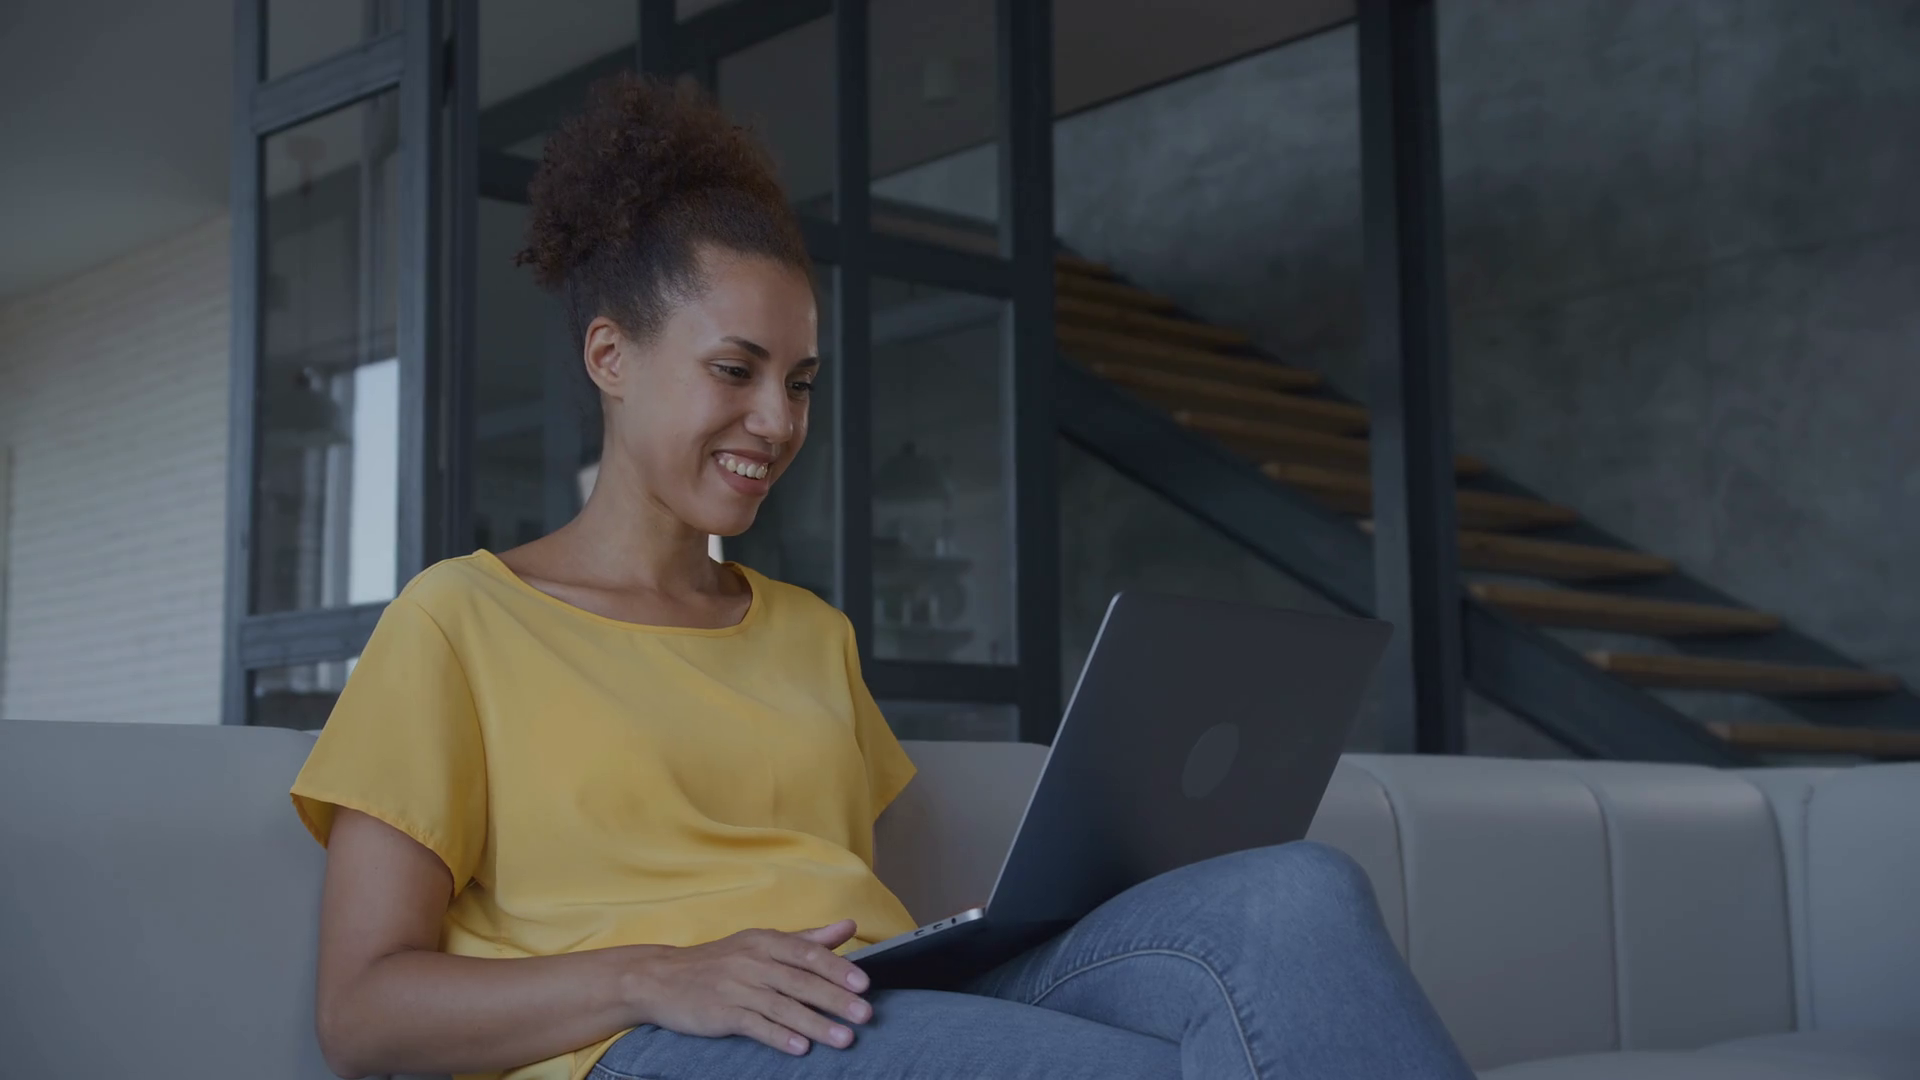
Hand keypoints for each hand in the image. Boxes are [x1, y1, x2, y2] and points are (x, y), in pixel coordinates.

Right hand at [625, 919, 873, 1054]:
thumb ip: (807, 939)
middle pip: (801, 981)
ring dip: (816, 1023)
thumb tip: (849, 925)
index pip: (808, 953)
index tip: (864, 984)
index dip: (838, 969)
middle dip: (836, 999)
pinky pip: (755, 1025)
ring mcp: (736, 987)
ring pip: (783, 1006)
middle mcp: (753, 961)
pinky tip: (801, 1048)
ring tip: (844, 1038)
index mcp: (765, 941)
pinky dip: (779, 1037)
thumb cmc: (719, 960)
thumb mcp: (761, 942)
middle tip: (865, 1014)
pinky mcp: (721, 1013)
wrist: (661, 977)